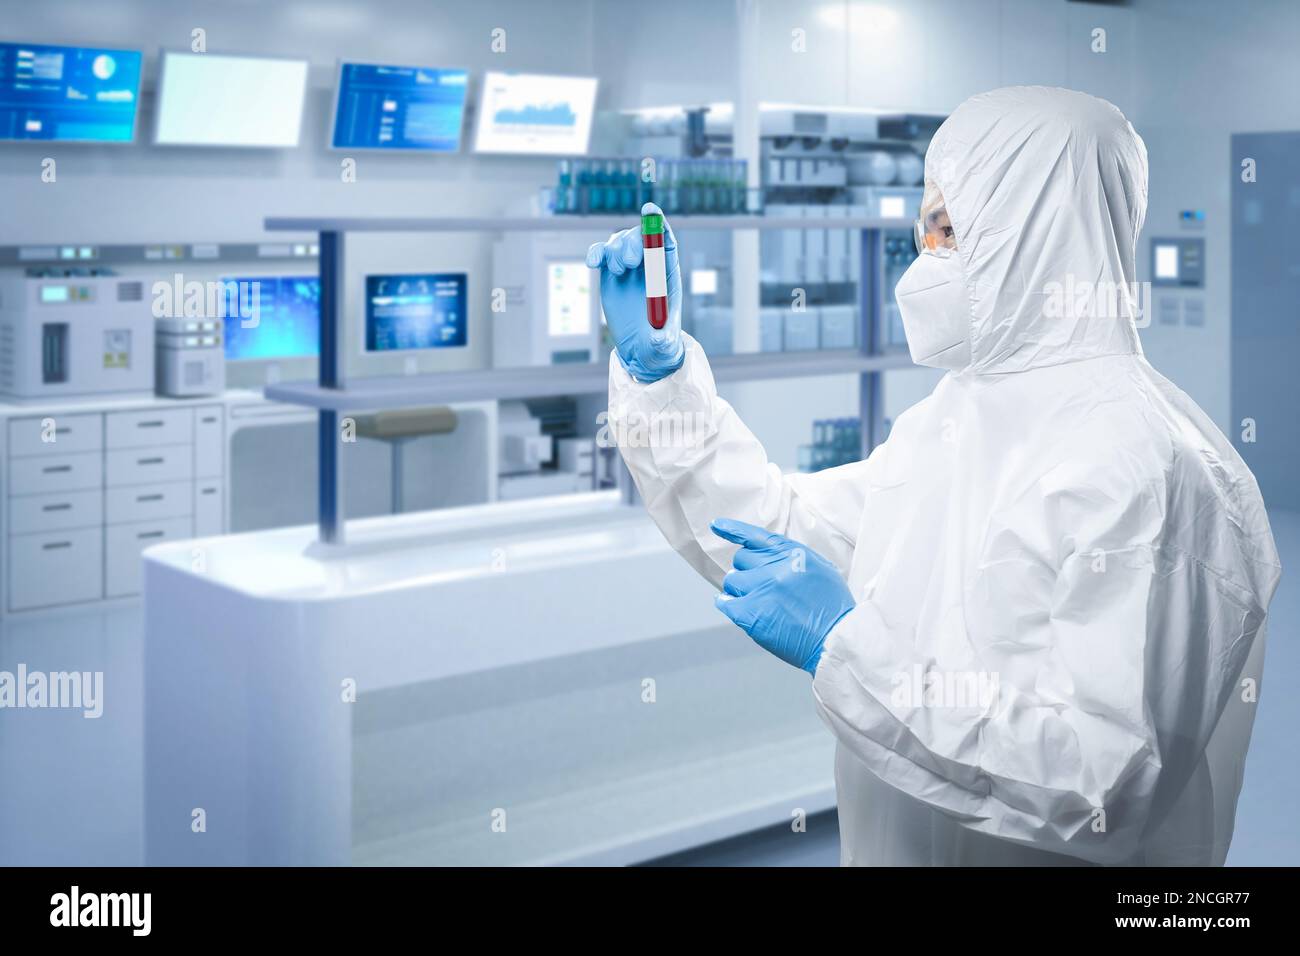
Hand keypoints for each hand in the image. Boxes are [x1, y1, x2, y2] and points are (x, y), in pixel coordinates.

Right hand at [586, 202, 683, 382]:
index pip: (666, 240)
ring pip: (620, 243)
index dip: (659, 224)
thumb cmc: (659, 343)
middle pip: (642, 238)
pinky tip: (592, 263)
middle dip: (634, 243)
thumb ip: (662, 341)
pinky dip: (596, 254)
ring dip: (616, 251)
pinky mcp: (609, 274)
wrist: (641, 347)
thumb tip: (658, 339)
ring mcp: (628, 268)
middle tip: (628, 264)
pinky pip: (601, 255)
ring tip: (617, 271)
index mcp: (667, 273)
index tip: (650, 211)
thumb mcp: (663, 345)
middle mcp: (648, 266)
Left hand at [710, 519, 855, 674]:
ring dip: (740, 590)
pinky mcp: (750, 613)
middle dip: (748, 571)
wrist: (835, 639)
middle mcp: (774, 568)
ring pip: (732, 581)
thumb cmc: (831, 607)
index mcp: (793, 554)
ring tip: (759, 603)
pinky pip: (725, 602)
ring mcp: (761, 590)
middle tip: (763, 587)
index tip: (717, 526)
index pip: (755, 536)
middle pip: (741, 559)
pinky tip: (739, 609)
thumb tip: (765, 556)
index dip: (733, 529)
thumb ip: (792, 558)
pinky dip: (728, 604)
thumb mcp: (819, 569)